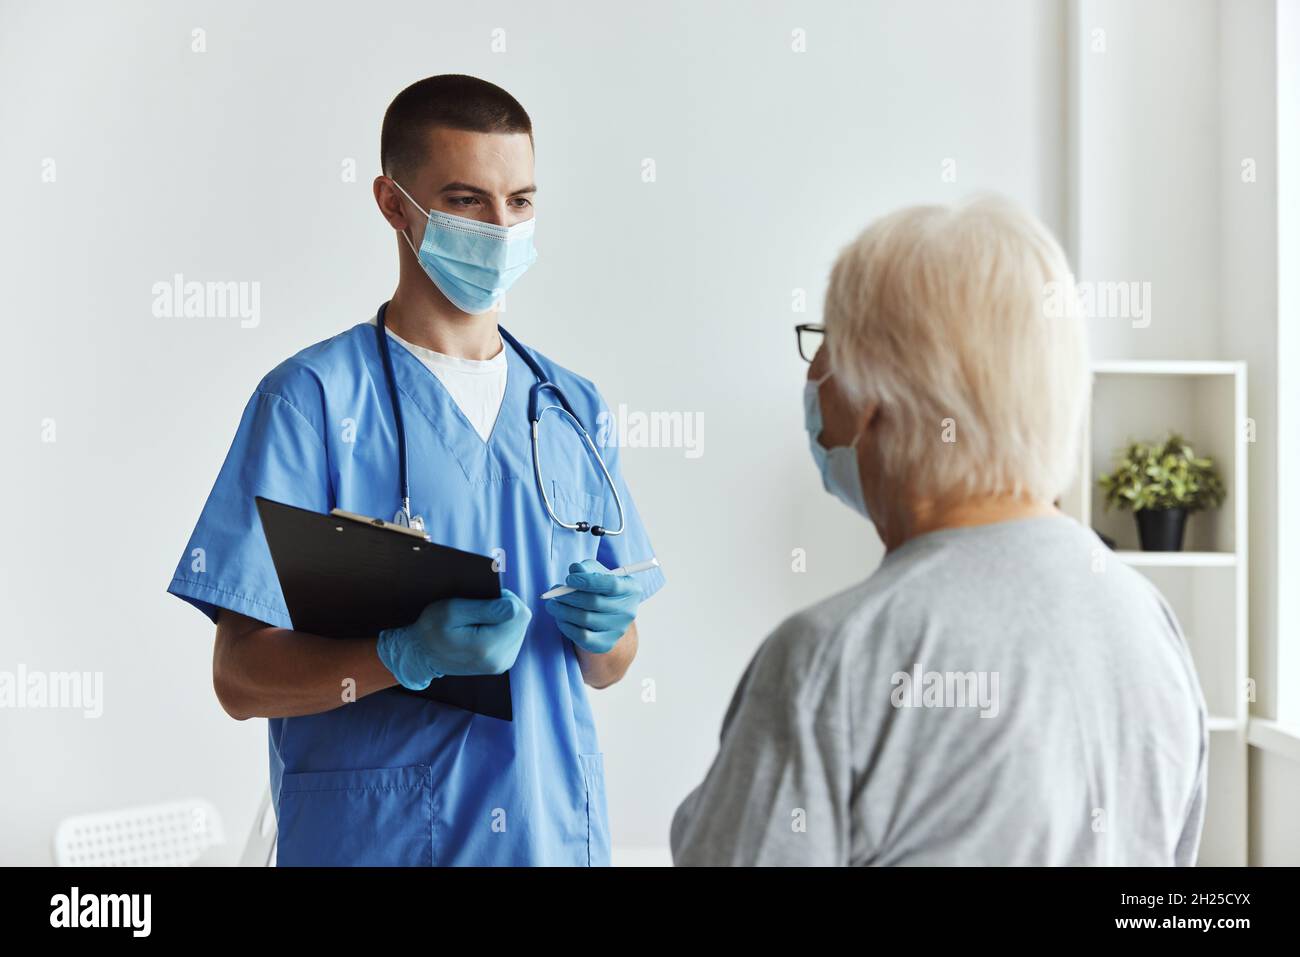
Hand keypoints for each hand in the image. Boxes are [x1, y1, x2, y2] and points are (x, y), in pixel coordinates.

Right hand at [377, 590, 530, 689]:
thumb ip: (485, 608)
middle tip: (481, 607)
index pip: (519, 613)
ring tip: (480, 619)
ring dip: (505, 618)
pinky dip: (502, 628)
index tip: (486, 598)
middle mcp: (500, 660)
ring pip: (520, 627)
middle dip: (506, 608)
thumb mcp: (451, 610)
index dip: (506, 598)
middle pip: (522, 620)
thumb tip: (514, 607)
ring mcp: (503, 664)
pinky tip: (484, 628)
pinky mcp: (503, 663)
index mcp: (488, 647)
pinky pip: (514, 636)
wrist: (422, 655)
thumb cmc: (431, 629)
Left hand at [545, 559, 641, 654]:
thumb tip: (576, 570)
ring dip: (563, 610)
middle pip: (595, 602)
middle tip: (554, 592)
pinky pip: (582, 636)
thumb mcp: (596, 573)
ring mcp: (618, 630)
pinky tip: (560, 618)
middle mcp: (628, 611)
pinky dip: (566, 626)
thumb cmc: (600, 589)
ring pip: (585, 619)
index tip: (569, 579)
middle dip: (569, 596)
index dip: (588, 581)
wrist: (606, 617)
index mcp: (631, 590)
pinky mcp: (606, 644)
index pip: (611, 584)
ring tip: (552, 604)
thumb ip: (586, 568)